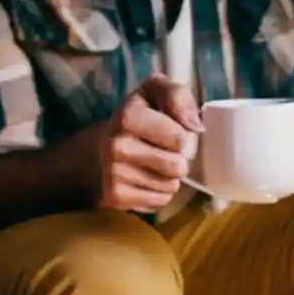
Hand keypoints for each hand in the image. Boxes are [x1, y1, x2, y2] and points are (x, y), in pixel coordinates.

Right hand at [95, 74, 202, 212]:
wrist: (97, 150)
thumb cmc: (138, 119)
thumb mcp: (155, 93)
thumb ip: (177, 96)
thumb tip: (195, 126)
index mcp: (127, 115)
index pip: (179, 137)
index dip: (184, 136)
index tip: (174, 131)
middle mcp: (116, 145)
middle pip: (176, 165)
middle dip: (178, 159)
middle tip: (165, 151)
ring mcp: (113, 174)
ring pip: (170, 185)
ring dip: (170, 177)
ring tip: (155, 165)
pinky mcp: (115, 198)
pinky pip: (160, 201)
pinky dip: (159, 193)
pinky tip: (146, 180)